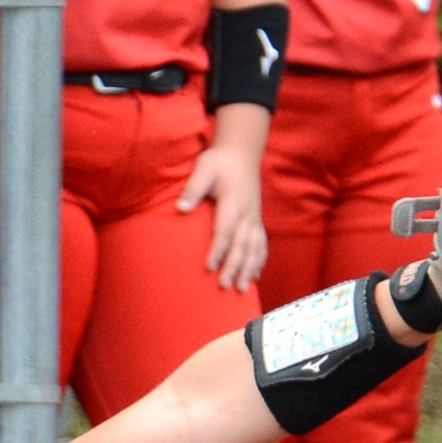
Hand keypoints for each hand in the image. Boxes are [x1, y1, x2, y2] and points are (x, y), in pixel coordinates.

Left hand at [176, 141, 267, 291]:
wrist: (242, 153)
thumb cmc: (218, 162)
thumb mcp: (203, 168)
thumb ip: (192, 188)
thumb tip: (180, 209)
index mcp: (233, 202)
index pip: (225, 230)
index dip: (218, 250)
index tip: (209, 267)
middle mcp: (247, 213)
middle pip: (241, 245)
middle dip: (233, 267)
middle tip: (223, 287)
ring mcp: (254, 218)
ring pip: (254, 248)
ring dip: (248, 269)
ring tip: (240, 289)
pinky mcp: (256, 220)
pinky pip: (261, 244)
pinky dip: (258, 261)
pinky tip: (253, 278)